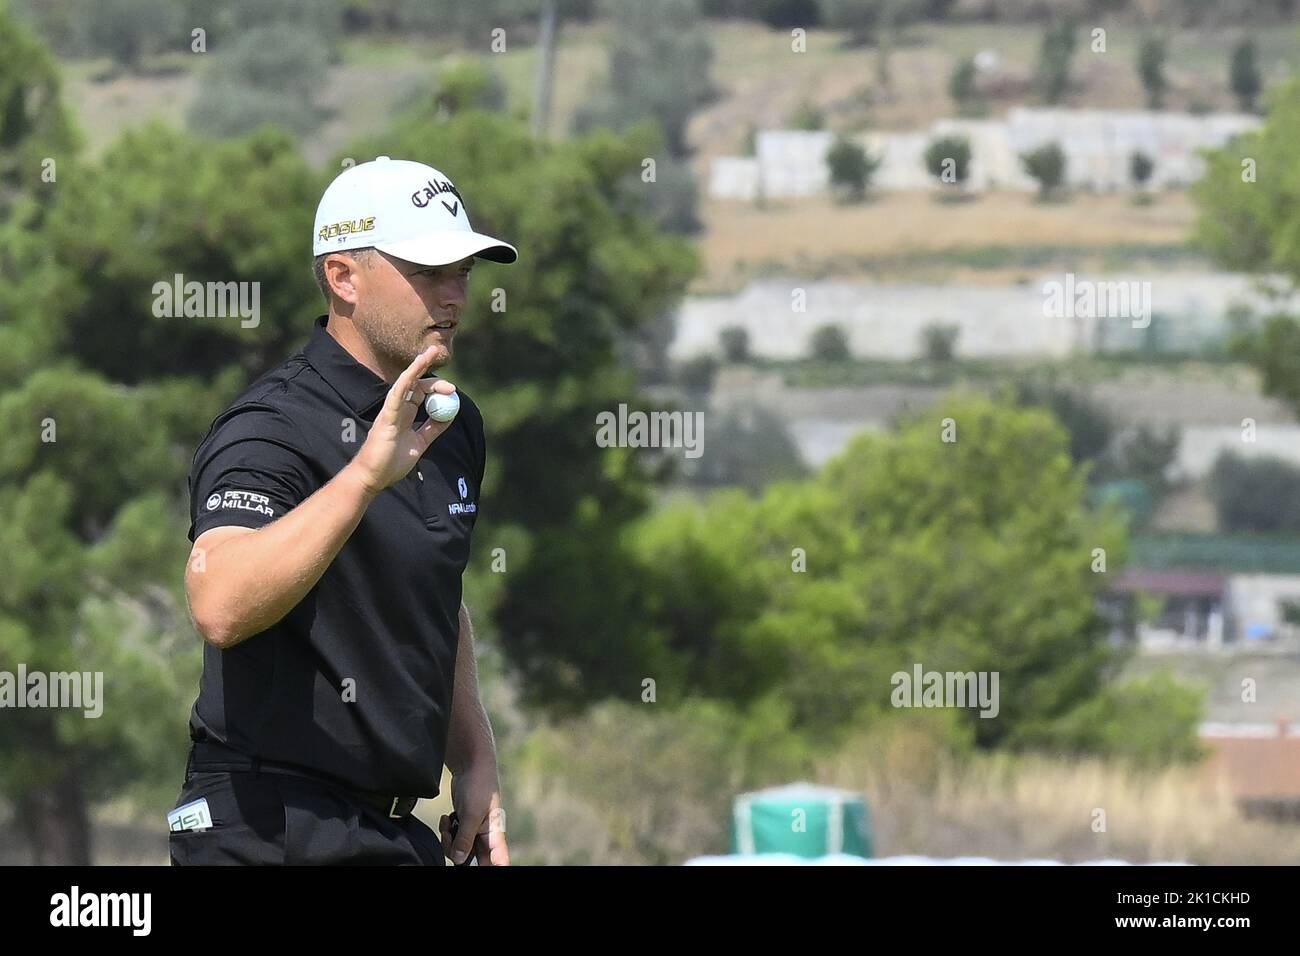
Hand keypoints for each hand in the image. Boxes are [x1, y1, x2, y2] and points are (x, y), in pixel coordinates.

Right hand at [348, 345, 456, 493]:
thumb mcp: (420, 444)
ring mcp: (390, 411)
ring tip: (429, 354)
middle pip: (416, 384)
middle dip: (431, 376)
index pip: (421, 392)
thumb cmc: (392, 463)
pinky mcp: (386, 418)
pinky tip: (413, 372)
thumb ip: (432, 429)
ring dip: (417, 368)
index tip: (453, 391)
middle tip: (450, 382)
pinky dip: (405, 383)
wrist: (373, 478)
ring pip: (405, 384)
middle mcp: (397, 408)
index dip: (437, 388)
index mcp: (405, 413)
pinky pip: (396, 397)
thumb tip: (449, 416)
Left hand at [440, 762, 508, 865]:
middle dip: (459, 855)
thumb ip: (465, 838)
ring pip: (460, 850)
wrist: (471, 764)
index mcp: (494, 835)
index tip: (482, 866)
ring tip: (448, 824)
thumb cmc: (479, 786)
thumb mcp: (472, 814)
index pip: (499, 861)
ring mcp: (473, 830)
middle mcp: (485, 836)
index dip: (495, 868)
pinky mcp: (463, 823)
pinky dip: (447, 831)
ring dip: (449, 841)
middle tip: (451, 838)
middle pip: (474, 860)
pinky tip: (447, 818)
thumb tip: (458, 860)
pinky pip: (453, 838)